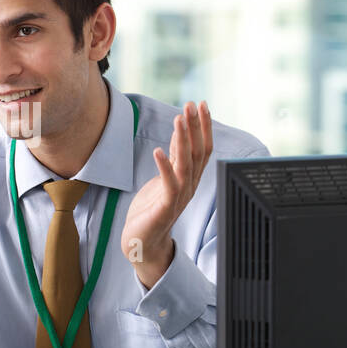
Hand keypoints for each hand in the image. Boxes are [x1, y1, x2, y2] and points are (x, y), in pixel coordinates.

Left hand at [121, 101, 212, 286]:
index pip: (203, 148)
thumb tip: (179, 132)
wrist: (143, 243)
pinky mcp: (165, 207)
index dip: (203, 126)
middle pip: (198, 152)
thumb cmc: (152, 210)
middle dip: (196, 127)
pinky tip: (158, 151)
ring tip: (179, 119)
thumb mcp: (164, 177)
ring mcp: (179, 197)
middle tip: (192, 104)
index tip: (201, 104)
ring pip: (186, 164)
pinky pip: (168, 184)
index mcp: (190, 178)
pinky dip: (164, 167)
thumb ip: (173, 158)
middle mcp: (189, 186)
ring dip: (182, 140)